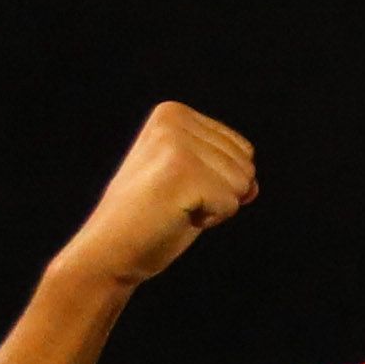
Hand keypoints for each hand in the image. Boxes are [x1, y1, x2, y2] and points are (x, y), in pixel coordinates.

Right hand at [54, 103, 259, 290]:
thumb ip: (224, 172)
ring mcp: (176, 143)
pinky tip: (177, 215)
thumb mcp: (193, 183)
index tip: (180, 188)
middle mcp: (174, 119)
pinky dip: (211, 219)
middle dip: (220, 192)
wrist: (111, 249)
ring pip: (242, 183)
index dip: (219, 181)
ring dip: (215, 206)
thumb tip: (253, 185)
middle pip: (246, 164)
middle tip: (177, 200)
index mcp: (174, 113)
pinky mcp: (182, 171)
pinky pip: (231, 203)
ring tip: (176, 206)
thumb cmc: (152, 219)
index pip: (242, 149)